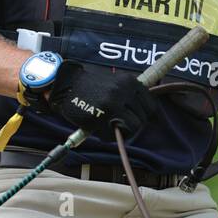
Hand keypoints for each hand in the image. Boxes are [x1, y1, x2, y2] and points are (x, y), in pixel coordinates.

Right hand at [43, 61, 157, 139]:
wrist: (67, 84)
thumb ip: (131, 94)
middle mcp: (124, 91)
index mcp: (130, 82)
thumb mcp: (116, 82)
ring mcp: (113, 104)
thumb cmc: (92, 85)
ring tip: (112, 127)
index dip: (143, 114)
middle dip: (132, 124)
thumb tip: (145, 111)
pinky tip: (101, 130)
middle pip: (142, 119)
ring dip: (123, 131)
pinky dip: (109, 136)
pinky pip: (113, 134)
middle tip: (120, 123)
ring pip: (132, 127)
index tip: (135, 116)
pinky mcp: (101, 116)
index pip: (151, 106)